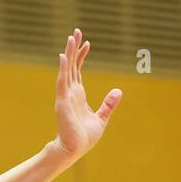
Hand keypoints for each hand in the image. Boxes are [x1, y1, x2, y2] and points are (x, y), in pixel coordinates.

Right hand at [54, 28, 121, 156]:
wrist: (74, 150)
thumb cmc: (84, 137)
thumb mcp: (102, 118)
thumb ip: (108, 105)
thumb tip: (118, 91)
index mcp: (78, 95)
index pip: (78, 70)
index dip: (81, 56)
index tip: (86, 42)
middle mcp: (70, 92)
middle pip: (71, 65)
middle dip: (74, 48)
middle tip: (75, 31)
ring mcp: (65, 96)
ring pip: (66, 70)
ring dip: (68, 53)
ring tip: (70, 38)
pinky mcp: (62, 103)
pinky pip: (62, 82)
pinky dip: (63, 69)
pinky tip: (64, 56)